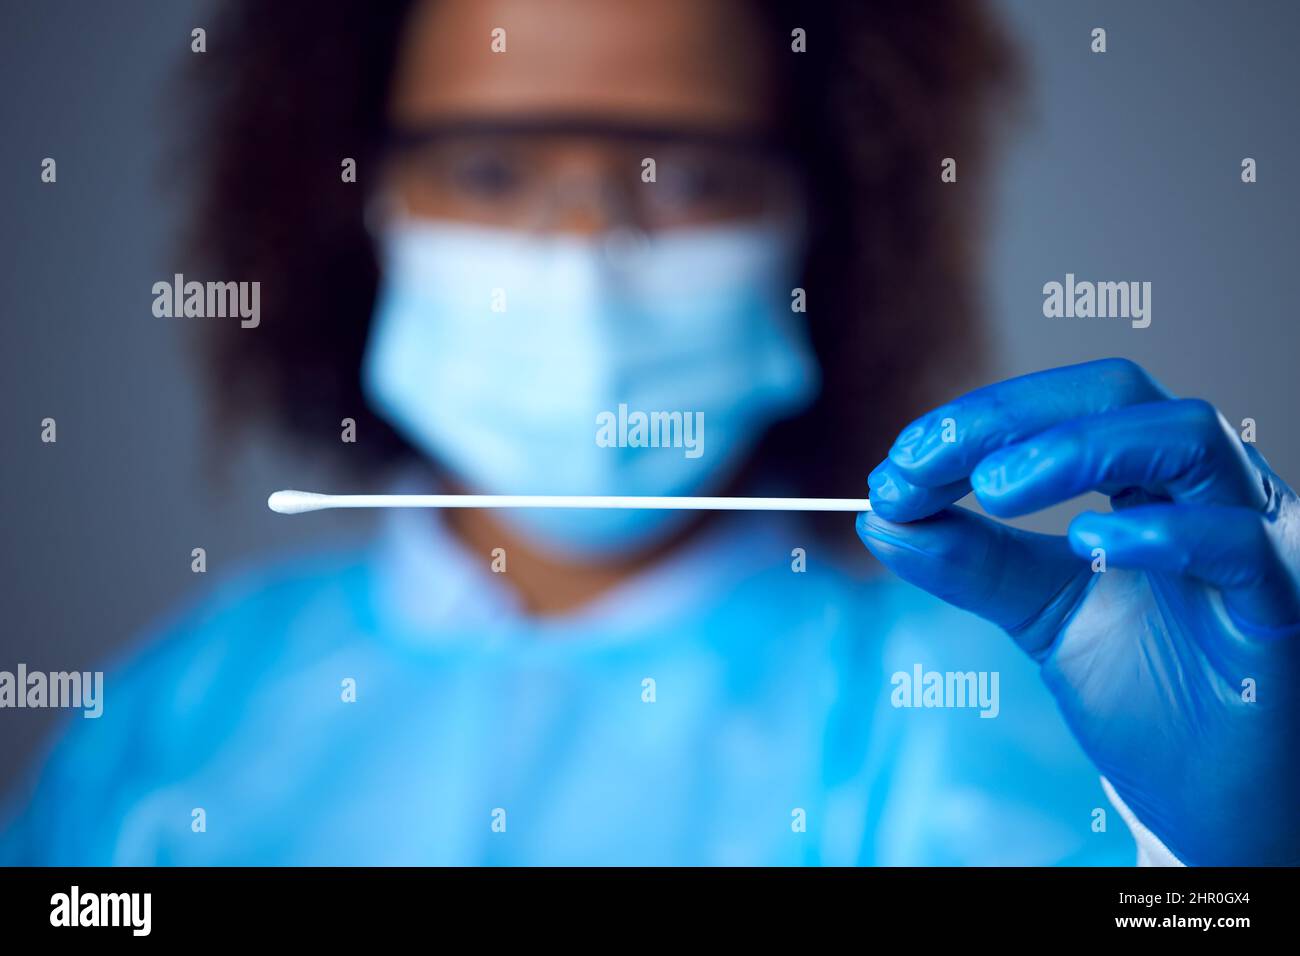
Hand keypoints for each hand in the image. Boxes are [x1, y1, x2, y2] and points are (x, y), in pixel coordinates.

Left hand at [857, 358, 1299, 864]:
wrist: (1213, 797)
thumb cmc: (1147, 691)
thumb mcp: (1041, 613)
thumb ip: (972, 562)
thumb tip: (879, 515)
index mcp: (1149, 480)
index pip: (1067, 407)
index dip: (978, 423)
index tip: (896, 467)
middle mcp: (1206, 488)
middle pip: (1120, 394)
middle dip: (1008, 417)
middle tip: (920, 464)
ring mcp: (1256, 536)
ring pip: (1189, 437)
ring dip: (1074, 449)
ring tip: (993, 490)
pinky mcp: (1282, 603)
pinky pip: (1237, 542)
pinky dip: (1159, 533)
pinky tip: (1086, 546)